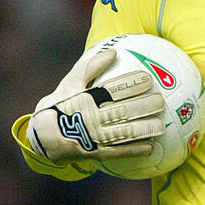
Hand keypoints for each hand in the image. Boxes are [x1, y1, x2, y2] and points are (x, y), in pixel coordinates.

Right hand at [26, 45, 165, 164]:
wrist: (43, 137)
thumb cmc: (60, 105)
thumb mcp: (70, 83)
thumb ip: (91, 67)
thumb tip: (113, 52)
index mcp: (86, 99)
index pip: (112, 90)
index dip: (131, 85)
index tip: (148, 80)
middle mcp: (92, 118)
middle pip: (122, 111)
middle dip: (143, 106)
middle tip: (160, 101)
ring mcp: (95, 137)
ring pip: (123, 132)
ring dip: (143, 129)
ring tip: (161, 126)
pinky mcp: (96, 153)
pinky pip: (119, 152)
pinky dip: (135, 150)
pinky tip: (151, 147)